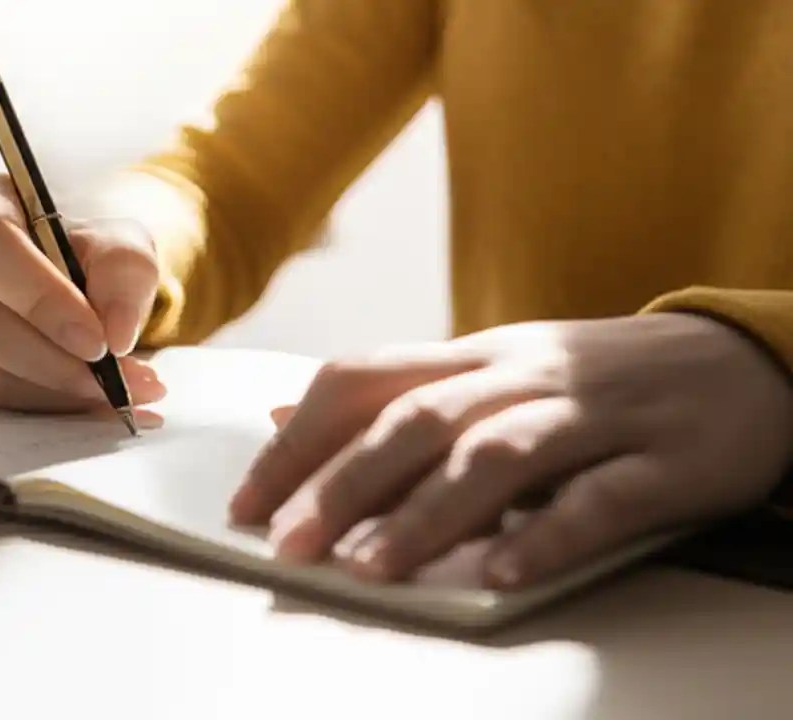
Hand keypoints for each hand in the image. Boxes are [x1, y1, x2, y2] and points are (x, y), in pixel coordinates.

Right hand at [0, 173, 165, 410]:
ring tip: (117, 394)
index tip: (97, 342)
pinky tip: (82, 399)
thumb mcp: (121, 241)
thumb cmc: (85, 245)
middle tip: (120, 383)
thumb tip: (116, 335)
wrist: (67, 264)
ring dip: (52, 392)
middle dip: (54, 363)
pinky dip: (36, 404)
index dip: (37, 299)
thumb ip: (125, 275)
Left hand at [231, 314, 792, 588]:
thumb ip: (395, 394)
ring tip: (371, 568)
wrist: (743, 360)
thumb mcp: (492, 370)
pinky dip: (546, 536)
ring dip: (426, 514)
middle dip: (343, 484)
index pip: (365, 379)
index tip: (248, 501)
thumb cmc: (594, 379)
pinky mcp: (664, 460)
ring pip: (498, 456)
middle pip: (419, 420)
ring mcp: (595, 414)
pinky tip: (499, 576)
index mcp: (476, 354)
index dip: (299, 440)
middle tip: (288, 545)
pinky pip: (600, 499)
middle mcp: (524, 375)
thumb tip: (283, 417)